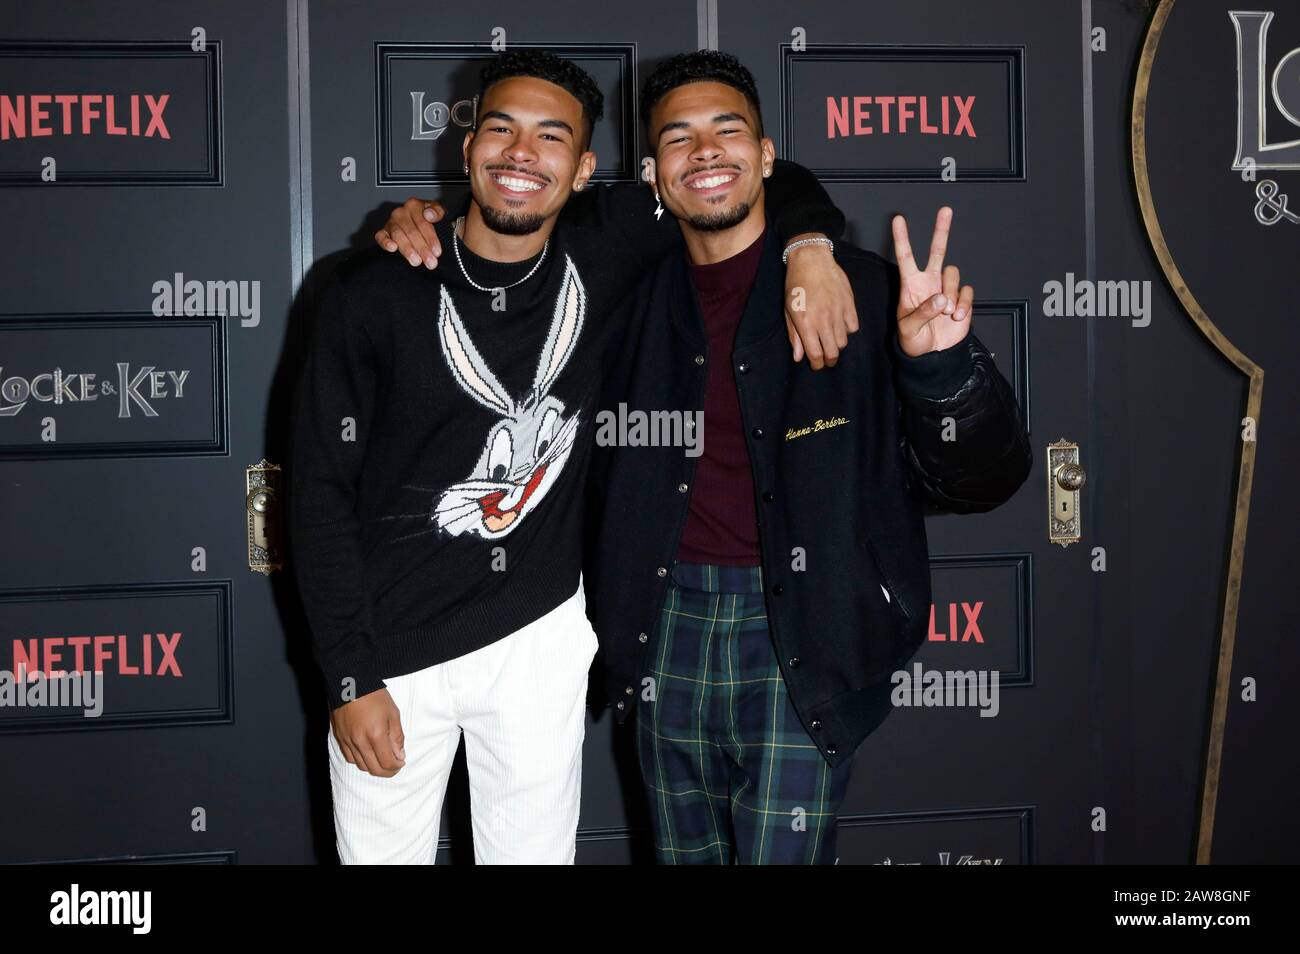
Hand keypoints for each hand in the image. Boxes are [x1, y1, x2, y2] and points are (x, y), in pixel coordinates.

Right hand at [329, 687, 406, 776]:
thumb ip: (397, 737)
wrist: (350, 684)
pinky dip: (360, 761)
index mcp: (376, 735)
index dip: (396, 766)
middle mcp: (360, 741)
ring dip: (374, 767)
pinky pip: (350, 758)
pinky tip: (368, 754)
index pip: (387, 762)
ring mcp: (348, 741)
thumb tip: (399, 756)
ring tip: (382, 760)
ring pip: (362, 766)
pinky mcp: (340, 739)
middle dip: (387, 772)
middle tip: (394, 766)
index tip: (401, 762)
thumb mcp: (393, 713)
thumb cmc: (374, 696)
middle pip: (374, 769)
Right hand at [375, 198, 445, 268]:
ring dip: (408, 250)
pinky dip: (385, 242)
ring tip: (417, 261)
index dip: (430, 238)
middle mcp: (401, 212)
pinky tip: (393, 248)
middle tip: (431, 262)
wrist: (419, 222)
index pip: (423, 223)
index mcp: (414, 205)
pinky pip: (381, 237)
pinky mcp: (383, 232)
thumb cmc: (429, 218)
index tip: (437, 252)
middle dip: (422, 248)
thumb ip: (437, 211)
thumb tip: (429, 215)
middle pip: (411, 232)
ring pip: (398, 236)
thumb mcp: (438, 212)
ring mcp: (391, 222)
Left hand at [784, 236, 858, 368]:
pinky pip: (853, 327)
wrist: (812, 259)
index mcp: (807, 323)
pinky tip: (840, 325)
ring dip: (836, 345)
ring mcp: (839, 312)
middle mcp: (824, 320)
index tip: (816, 365)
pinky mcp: (850, 304)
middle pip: (832, 353)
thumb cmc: (796, 284)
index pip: (816, 355)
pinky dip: (848, 330)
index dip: (817, 364)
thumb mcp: (789, 310)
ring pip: (843, 342)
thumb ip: (794, 335)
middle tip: (825, 358)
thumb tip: (798, 357)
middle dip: (828, 360)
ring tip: (830, 341)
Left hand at [891, 206, 972, 355]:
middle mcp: (929, 282)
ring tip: (946, 313)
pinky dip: (963, 303)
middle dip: (941, 230)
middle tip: (945, 210)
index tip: (898, 219)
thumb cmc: (913, 340)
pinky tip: (956, 317)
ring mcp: (946, 288)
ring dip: (951, 293)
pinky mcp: (961, 298)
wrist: (933, 355)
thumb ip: (923, 312)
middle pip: (937, 250)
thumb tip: (941, 298)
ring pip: (953, 273)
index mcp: (911, 285)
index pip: (906, 257)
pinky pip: (966, 291)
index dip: (902, 238)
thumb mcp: (909, 329)